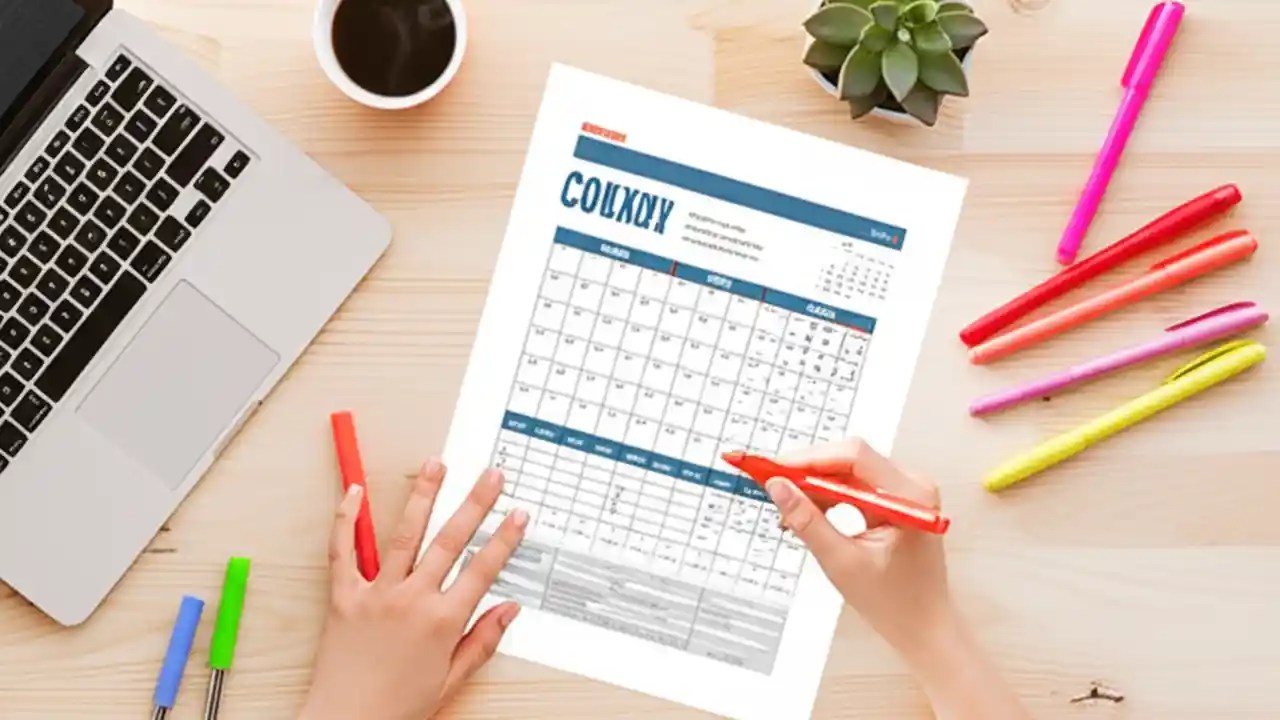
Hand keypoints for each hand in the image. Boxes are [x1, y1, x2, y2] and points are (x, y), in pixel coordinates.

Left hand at [299, 461, 526, 719]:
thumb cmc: (397, 708)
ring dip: (423, 497)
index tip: (519, 515)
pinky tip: (355, 492)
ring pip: (404, 535)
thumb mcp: (451, 680)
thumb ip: (482, 641)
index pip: (482, 569)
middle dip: (475, 504)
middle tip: (490, 476)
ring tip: (436, 466)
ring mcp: (376, 594)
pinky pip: (342, 551)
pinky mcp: (343, 596)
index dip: (505, 540)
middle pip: (450, 541)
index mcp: (442, 622)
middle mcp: (412, 601)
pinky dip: (346, 519)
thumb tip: (510, 609)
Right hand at [768, 439, 1028, 719]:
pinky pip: (854, 486)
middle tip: (773, 487)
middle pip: (849, 459)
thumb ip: (808, 521)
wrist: (924, 626)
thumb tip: (778, 487)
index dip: (809, 458)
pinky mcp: (894, 501)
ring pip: (848, 472)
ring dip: (815, 486)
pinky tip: (810, 514)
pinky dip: (828, 497)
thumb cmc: (895, 602)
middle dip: (807, 472)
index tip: (774, 468)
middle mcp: (912, 486)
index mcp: (909, 496)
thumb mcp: (841, 561)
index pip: (853, 456)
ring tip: (789, 512)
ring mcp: (905, 492)